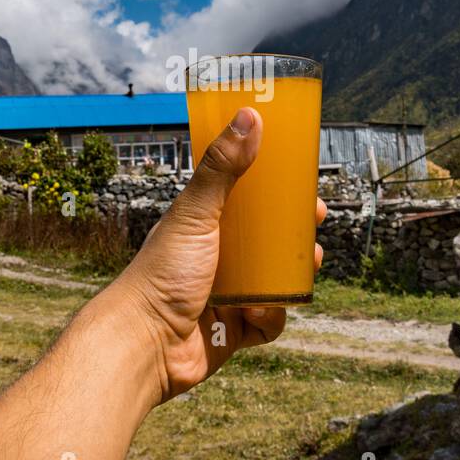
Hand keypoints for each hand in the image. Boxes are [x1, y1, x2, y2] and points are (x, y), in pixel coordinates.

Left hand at [112, 106, 327, 404]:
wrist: (145, 344)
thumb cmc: (162, 273)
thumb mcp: (197, 213)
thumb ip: (223, 168)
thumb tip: (250, 116)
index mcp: (205, 225)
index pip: (247, 200)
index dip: (276, 192)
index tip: (301, 185)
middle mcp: (216, 257)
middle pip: (268, 240)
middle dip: (295, 234)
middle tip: (313, 224)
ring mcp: (227, 293)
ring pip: (276, 280)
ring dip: (292, 275)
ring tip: (305, 267)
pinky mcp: (234, 329)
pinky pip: (269, 321)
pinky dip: (271, 317)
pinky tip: (258, 312)